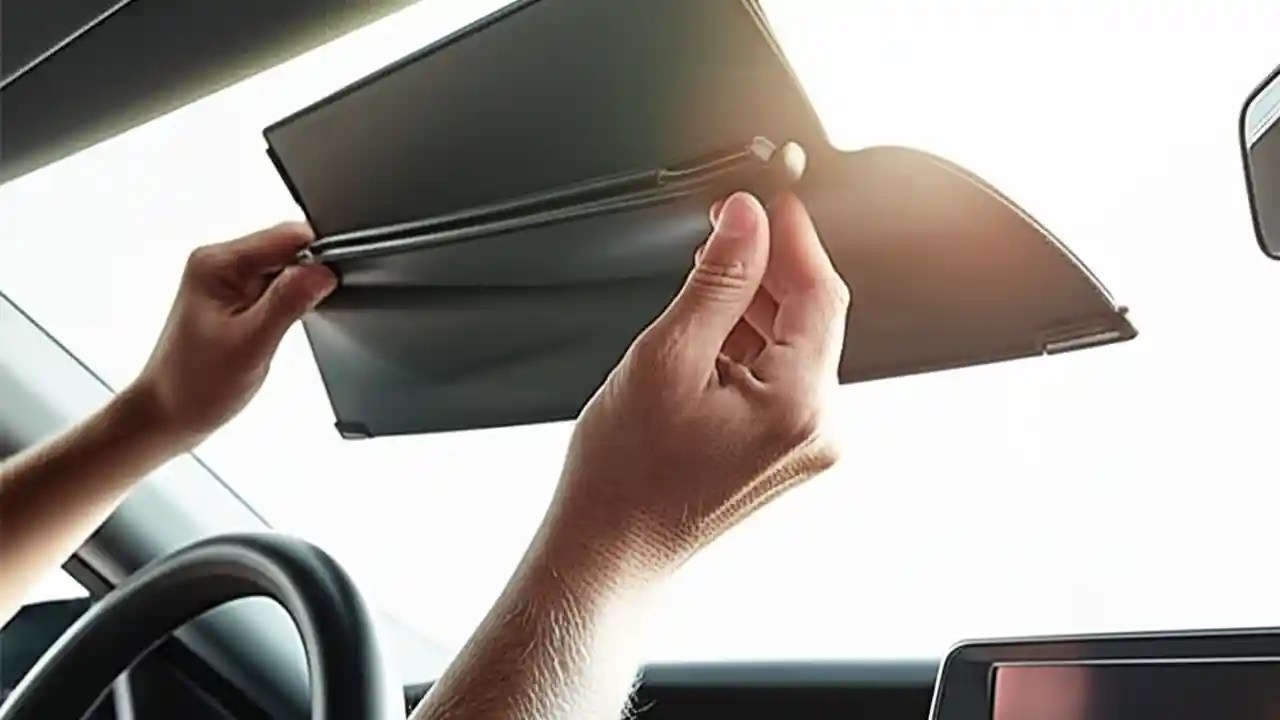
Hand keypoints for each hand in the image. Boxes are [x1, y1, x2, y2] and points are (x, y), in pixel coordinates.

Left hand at [124, 222, 336, 446]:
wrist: (170, 413)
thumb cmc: (195, 385)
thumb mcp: (252, 343)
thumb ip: (290, 301)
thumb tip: (324, 270)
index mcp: (217, 263)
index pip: (287, 236)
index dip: (317, 257)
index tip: (325, 290)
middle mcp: (219, 263)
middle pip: (288, 248)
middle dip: (307, 278)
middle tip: (293, 319)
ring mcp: (226, 279)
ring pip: (285, 268)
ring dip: (296, 295)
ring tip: (277, 328)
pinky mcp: (234, 295)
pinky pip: (276, 286)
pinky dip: (286, 305)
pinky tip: (273, 329)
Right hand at [551, 191, 849, 572]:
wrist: (611, 546)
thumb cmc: (625, 474)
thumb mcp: (666, 356)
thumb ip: (717, 282)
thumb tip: (747, 220)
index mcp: (800, 405)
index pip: (820, 294)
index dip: (793, 237)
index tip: (767, 199)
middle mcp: (818, 429)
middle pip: (811, 319)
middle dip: (768, 270)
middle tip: (723, 230)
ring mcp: (804, 444)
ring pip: (793, 346)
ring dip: (754, 308)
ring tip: (701, 288)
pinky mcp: (784, 450)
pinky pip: (780, 377)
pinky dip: (748, 346)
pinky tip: (707, 335)